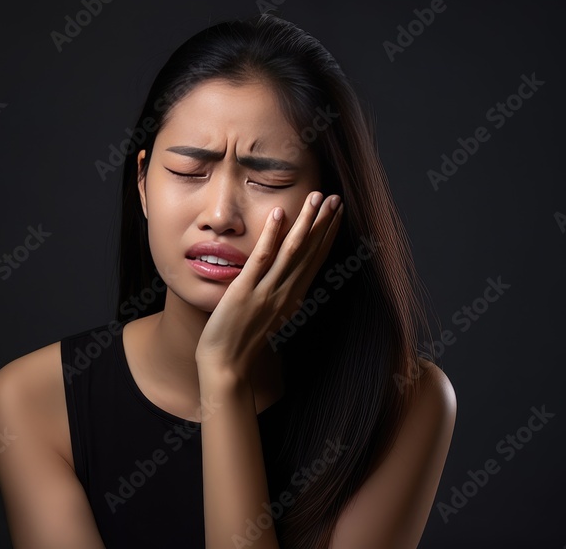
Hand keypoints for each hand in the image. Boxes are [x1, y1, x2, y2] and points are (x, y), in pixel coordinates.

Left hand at [195, 191, 343, 383]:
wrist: (227, 367)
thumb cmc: (243, 343)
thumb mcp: (270, 316)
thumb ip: (281, 296)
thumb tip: (291, 282)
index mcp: (293, 297)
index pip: (315, 259)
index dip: (327, 234)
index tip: (337, 213)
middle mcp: (285, 292)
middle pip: (310, 252)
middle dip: (324, 223)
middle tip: (337, 197)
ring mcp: (267, 292)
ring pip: (292, 251)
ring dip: (306, 223)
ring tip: (316, 197)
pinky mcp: (245, 292)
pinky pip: (262, 259)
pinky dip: (272, 235)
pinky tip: (280, 213)